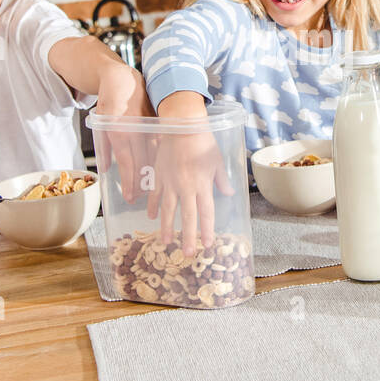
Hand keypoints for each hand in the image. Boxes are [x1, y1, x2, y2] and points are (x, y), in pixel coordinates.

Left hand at [92, 61, 155, 203]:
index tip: (130, 197)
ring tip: (150, 188)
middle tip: (139, 198)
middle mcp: (135, 131)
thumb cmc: (109, 103)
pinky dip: (161, 157)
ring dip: (152, 173)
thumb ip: (104, 149)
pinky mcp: (156, 123)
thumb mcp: (100, 125)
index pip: (127, 164)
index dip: (129, 182)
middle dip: (140, 183)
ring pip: (153, 155)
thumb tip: (106, 169)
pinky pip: (160, 144)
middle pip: (141, 164)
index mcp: (120, 132)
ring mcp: (148, 127)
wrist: (121, 80)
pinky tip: (162, 169)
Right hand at [149, 129, 234, 254]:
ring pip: (168, 210)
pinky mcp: (159, 176)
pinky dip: (152, 207)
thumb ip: (222, 180)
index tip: (207, 244)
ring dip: (167, 227)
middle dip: (188, 237)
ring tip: (166, 242)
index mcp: (202, 185)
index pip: (206, 213)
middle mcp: (186, 187)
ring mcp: (170, 183)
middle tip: (187, 254)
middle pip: (187, 217)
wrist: (183, 126)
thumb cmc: (203, 142)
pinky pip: (154, 194)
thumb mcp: (217, 162)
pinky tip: (150, 218)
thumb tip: (229, 194)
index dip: (207, 230)